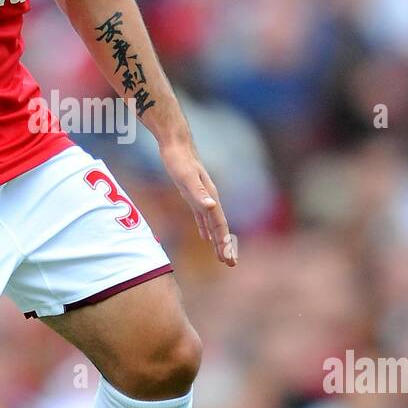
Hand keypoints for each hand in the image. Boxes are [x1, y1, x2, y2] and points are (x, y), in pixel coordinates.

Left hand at [159, 141, 235, 266]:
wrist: (176, 144)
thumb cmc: (180, 161)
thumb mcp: (186, 178)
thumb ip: (199, 193)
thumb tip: (212, 206)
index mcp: (210, 198)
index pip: (220, 225)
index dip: (224, 242)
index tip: (228, 259)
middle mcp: (209, 199)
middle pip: (220, 227)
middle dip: (225, 245)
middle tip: (230, 264)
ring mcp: (202, 197)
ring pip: (212, 224)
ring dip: (217, 240)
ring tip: (221, 255)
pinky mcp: (193, 195)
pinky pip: (202, 217)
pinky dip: (205, 229)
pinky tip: (205, 237)